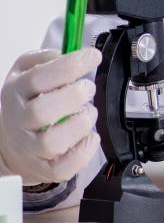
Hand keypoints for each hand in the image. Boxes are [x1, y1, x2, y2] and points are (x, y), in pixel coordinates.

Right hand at [0, 48, 101, 184]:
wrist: (12, 141)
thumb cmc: (28, 101)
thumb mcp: (28, 71)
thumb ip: (47, 58)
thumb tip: (68, 54)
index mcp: (17, 91)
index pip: (39, 78)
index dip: (70, 66)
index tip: (92, 56)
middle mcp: (21, 119)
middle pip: (42, 112)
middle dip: (74, 96)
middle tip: (88, 88)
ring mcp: (30, 147)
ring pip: (51, 142)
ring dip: (80, 124)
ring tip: (88, 113)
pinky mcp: (43, 167)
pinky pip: (62, 168)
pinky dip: (82, 153)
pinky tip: (90, 137)